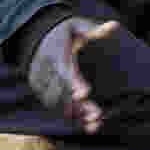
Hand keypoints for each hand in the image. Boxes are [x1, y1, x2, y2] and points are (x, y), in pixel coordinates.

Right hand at [21, 13, 114, 133]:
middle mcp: (44, 67)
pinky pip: (49, 102)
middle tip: (97, 116)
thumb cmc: (63, 31)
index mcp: (56, 52)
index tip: (85, 94)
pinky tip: (81, 121)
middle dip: (79, 105)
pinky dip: (64, 112)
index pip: (65, 69)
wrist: (35, 34)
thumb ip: (94, 29)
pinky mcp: (37, 86)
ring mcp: (38, 78)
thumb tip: (114, 26)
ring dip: (74, 113)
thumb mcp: (77, 26)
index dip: (74, 83)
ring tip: (94, 124)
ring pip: (55, 100)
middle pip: (62, 90)